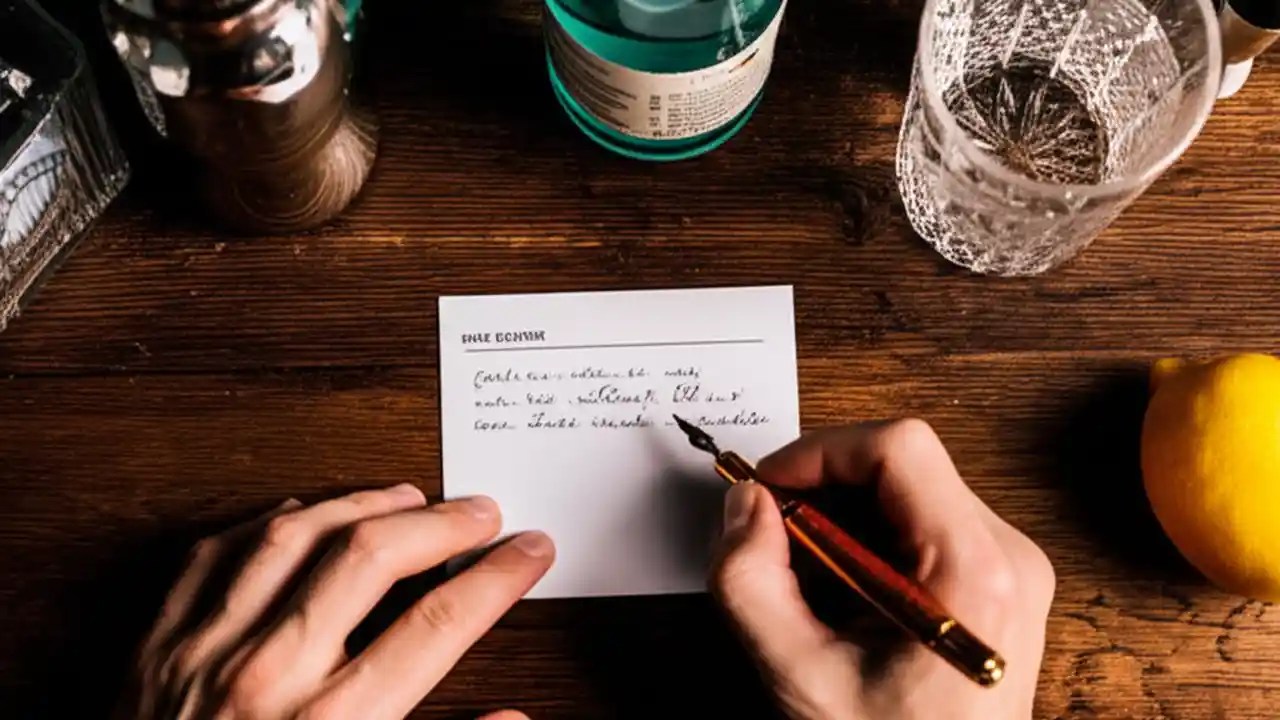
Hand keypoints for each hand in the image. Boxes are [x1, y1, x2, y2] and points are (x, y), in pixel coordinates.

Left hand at [116, 484, 553, 719]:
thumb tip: (513, 719)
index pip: (438, 623)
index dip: (498, 577)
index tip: (529, 550)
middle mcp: (270, 678)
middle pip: (372, 557)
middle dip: (441, 523)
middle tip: (480, 512)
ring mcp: (206, 653)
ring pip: (295, 536)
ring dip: (361, 503)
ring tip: (407, 496)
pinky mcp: (157, 647)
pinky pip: (217, 553)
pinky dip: (268, 523)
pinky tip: (304, 514)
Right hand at [710, 420, 1054, 719]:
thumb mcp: (800, 678)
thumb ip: (751, 582)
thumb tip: (744, 504)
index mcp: (976, 573)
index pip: (899, 449)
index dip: (818, 452)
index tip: (766, 489)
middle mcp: (1008, 557)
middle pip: (903, 464)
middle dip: (822, 486)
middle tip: (769, 537)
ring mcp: (1011, 567)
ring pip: (909, 488)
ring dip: (841, 513)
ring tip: (804, 577)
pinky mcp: (999, 580)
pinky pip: (923, 521)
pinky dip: (866, 536)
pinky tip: (840, 591)